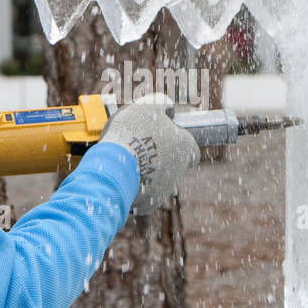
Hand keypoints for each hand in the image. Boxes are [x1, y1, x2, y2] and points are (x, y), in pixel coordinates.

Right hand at [99, 94, 199, 215]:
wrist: (114, 167)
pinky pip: (144, 194)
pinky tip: (121, 176)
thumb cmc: (133, 133)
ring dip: (147, 171)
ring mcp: (165, 188)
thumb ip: (161, 105)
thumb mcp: (148, 107)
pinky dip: (136, 186)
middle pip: (175, 165)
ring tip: (126, 161)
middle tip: (141, 147)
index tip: (169, 139)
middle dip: (161, 157)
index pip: (193, 150)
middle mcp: (179, 170)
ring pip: (159, 179)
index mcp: (184, 148)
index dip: (182, 144)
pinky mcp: (149, 202)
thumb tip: (168, 108)